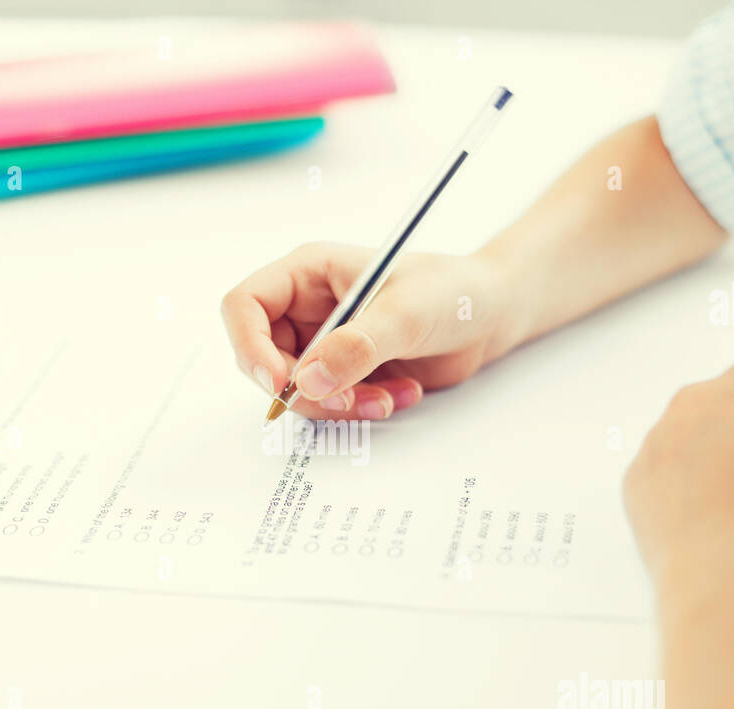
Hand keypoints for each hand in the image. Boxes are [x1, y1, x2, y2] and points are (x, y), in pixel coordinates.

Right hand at [220, 242, 526, 419]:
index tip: (280, 382)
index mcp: (307, 274)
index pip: (244, 306)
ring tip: (389, 397)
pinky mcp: (345, 374)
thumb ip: (357, 346)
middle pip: (265, 361)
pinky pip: (331, 406)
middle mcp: (307, 310)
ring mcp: (323, 345)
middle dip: (307, 391)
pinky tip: (402, 393)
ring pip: (298, 392)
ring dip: (340, 406)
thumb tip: (308, 381)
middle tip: (352, 401)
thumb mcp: (406, 313)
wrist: (489, 316)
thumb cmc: (450, 292)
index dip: (250, 346)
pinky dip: (362, 410)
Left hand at [624, 362, 733, 600]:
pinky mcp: (633, 474)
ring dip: (702, 466)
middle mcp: (697, 398)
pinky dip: (674, 496)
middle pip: (719, 409)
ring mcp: (658, 436)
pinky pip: (658, 478)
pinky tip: (700, 526)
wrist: (730, 568)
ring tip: (729, 512)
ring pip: (684, 442)